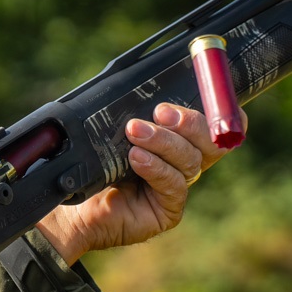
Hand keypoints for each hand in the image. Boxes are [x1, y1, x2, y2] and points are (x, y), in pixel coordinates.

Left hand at [35, 103, 242, 264]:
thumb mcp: (113, 129)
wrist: (70, 206)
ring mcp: (178, 188)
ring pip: (190, 161)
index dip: (222, 111)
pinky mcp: (168, 210)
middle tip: (161, 112)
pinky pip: (173, 185)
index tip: (207, 90)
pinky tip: (137, 159)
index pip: (214, 124)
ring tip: (134, 132)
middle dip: (190, 122)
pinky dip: (156, 168)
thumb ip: (135, 108)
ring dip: (163, 142)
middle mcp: (183, 164)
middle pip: (210, 141)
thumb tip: (146, 81)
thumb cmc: (91, 164)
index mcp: (178, 140)